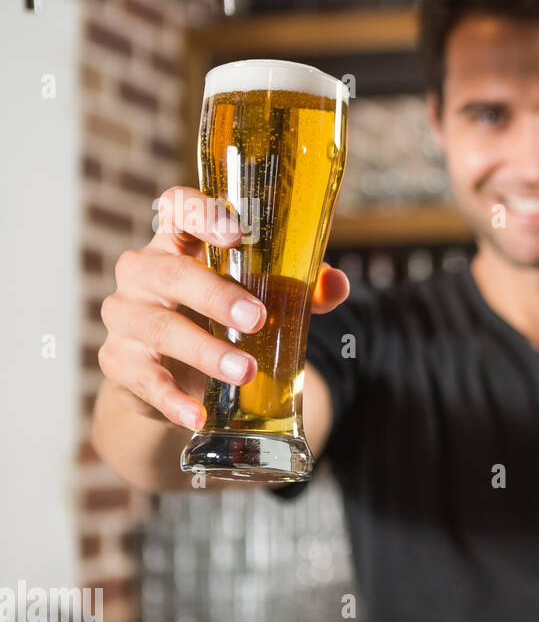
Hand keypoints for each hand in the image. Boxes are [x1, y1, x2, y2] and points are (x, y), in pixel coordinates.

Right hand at [97, 186, 349, 430]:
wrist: (179, 376)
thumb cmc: (223, 317)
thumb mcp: (263, 297)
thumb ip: (301, 287)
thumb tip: (336, 286)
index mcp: (179, 242)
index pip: (177, 207)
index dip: (201, 213)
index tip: (235, 234)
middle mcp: (144, 271)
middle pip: (170, 272)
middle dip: (216, 295)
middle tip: (257, 318)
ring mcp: (127, 315)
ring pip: (159, 326)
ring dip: (204, 350)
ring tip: (244, 371)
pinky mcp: (120, 361)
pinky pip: (144, 379)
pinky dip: (173, 399)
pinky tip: (198, 415)